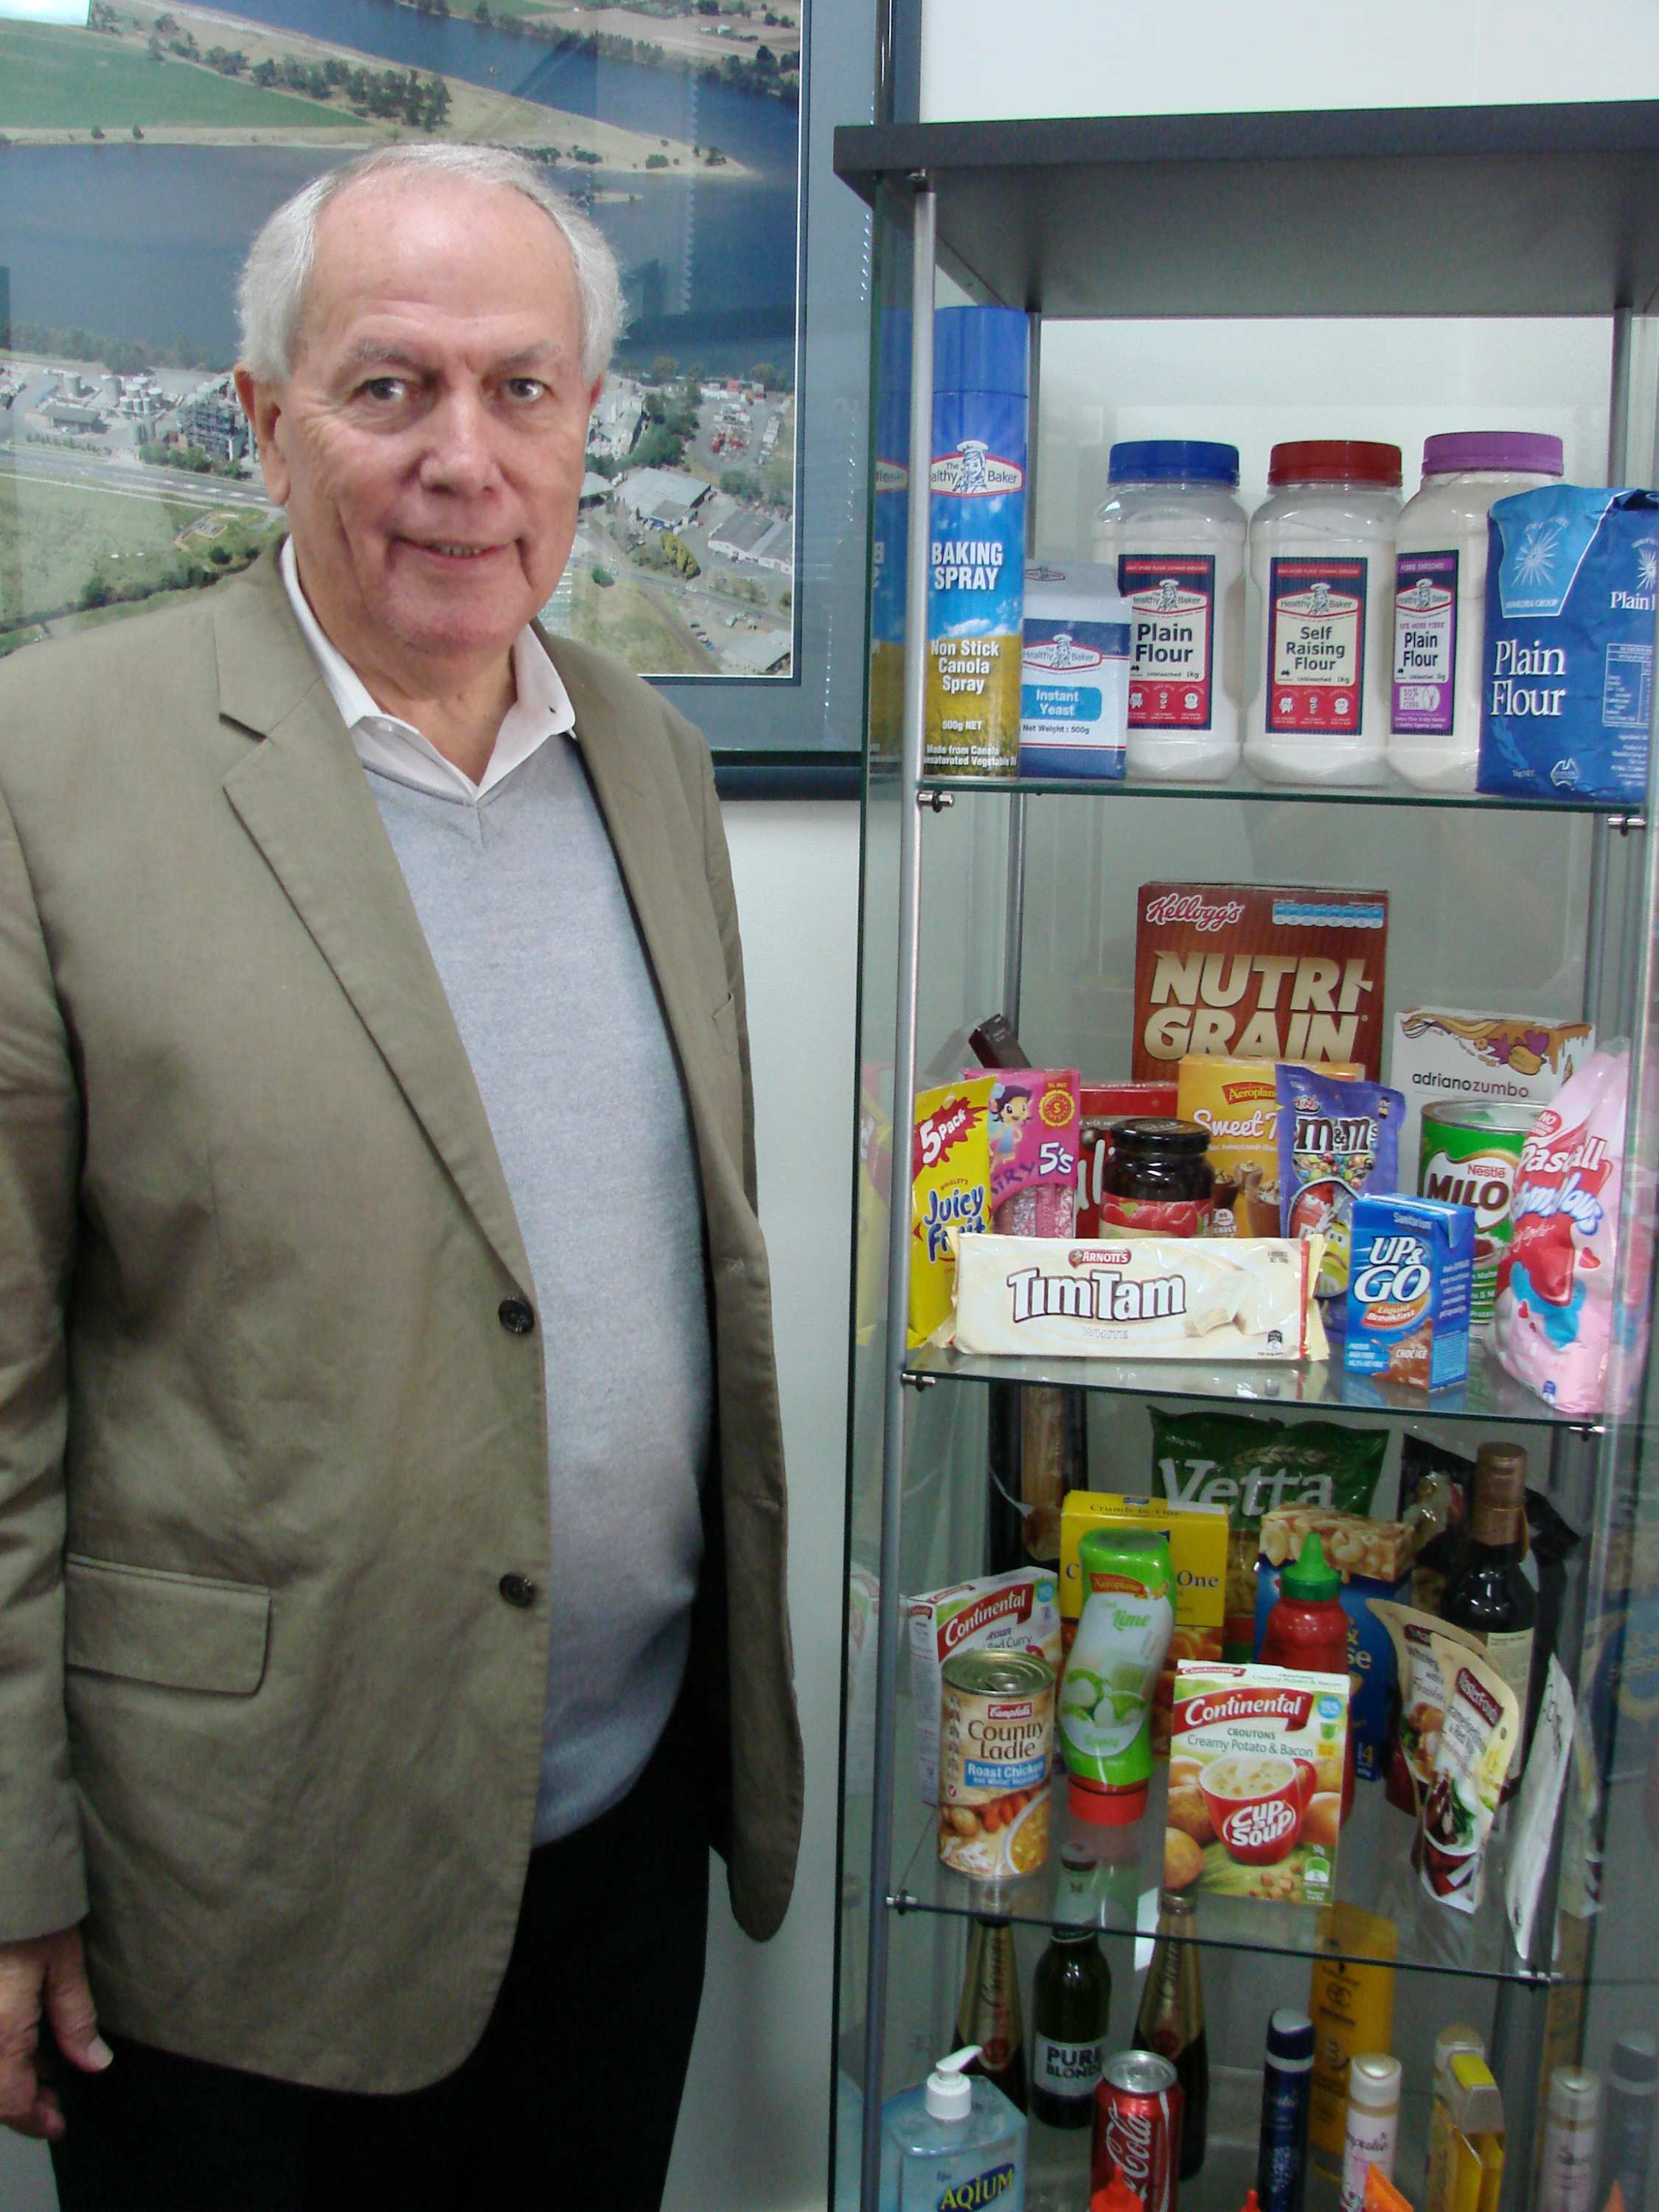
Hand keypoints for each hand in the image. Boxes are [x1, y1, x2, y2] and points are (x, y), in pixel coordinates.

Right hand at [0, 1927, 111, 2141]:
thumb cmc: (31, 1913)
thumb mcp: (63, 1960)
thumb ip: (75, 2017)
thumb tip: (94, 2064)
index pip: (11, 2101)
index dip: (35, 2119)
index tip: (59, 2124)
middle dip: (19, 2104)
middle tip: (53, 2101)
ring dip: (5, 2082)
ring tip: (40, 2073)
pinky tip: (18, 2046)